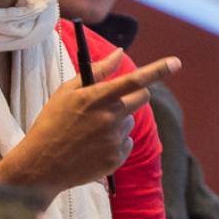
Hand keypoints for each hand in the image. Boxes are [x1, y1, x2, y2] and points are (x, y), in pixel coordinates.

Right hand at [0, 52, 180, 201]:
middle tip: (117, 99)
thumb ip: (97, 72)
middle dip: (135, 94)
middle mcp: (110, 118)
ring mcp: (115, 140)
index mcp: (96, 98)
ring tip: (91, 130)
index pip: (134, 80)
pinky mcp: (117, 158)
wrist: (42, 165)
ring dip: (118, 120)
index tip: (176, 62)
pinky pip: (126, 143)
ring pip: (130, 121)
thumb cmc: (52, 123)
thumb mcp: (67, 92)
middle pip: (142, 98)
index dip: (158, 70)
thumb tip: (119, 53)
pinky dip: (115, 141)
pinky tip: (93, 145)